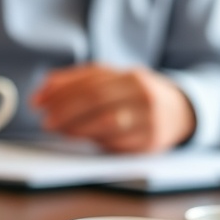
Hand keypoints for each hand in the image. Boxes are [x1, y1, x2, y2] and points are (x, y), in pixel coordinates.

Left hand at [31, 64, 195, 153]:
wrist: (181, 112)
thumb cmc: (138, 95)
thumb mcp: (114, 80)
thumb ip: (79, 80)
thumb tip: (44, 89)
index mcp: (131, 76)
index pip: (90, 82)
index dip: (60, 92)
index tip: (38, 102)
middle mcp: (142, 95)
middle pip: (96, 100)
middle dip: (65, 111)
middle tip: (46, 120)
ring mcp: (148, 120)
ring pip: (107, 122)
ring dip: (76, 128)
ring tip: (58, 129)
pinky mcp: (149, 144)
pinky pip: (117, 143)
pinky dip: (94, 140)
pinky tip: (81, 139)